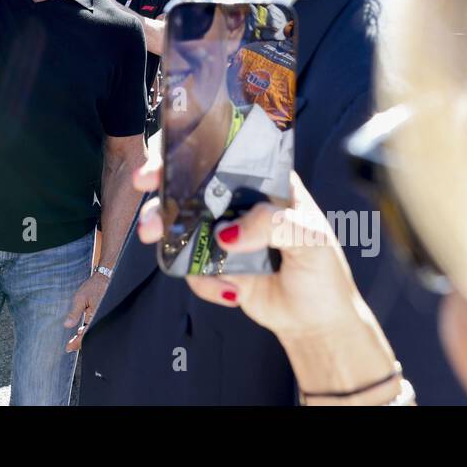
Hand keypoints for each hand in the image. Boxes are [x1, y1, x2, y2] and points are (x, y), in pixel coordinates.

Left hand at [62, 271, 108, 351]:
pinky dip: (88, 330)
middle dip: (80, 342)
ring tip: (73, 339)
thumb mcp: (80, 298)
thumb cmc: (93, 286)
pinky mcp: (103, 315)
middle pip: (90, 336)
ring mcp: (103, 317)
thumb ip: (74, 312)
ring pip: (93, 332)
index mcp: (96, 317)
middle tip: (69, 346)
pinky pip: (95, 326)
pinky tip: (81, 330)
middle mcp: (101, 319)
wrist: (106, 277)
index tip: (68, 348)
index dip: (76, 343)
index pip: (86, 335)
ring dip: (84, 337)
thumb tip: (67, 325)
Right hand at [133, 160, 366, 339]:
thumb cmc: (322, 270)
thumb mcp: (309, 237)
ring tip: (155, 238)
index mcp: (266, 182)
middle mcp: (239, 203)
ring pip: (180, 222)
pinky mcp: (213, 265)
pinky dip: (202, 281)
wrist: (317, 321)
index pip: (227, 153)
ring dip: (163, 228)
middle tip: (144, 184)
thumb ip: (271, 224)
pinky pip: (189, 266)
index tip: (169, 149)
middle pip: (192, 182)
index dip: (195, 145)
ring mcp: (222, 233)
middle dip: (162, 180)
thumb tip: (225, 234)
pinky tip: (232, 292)